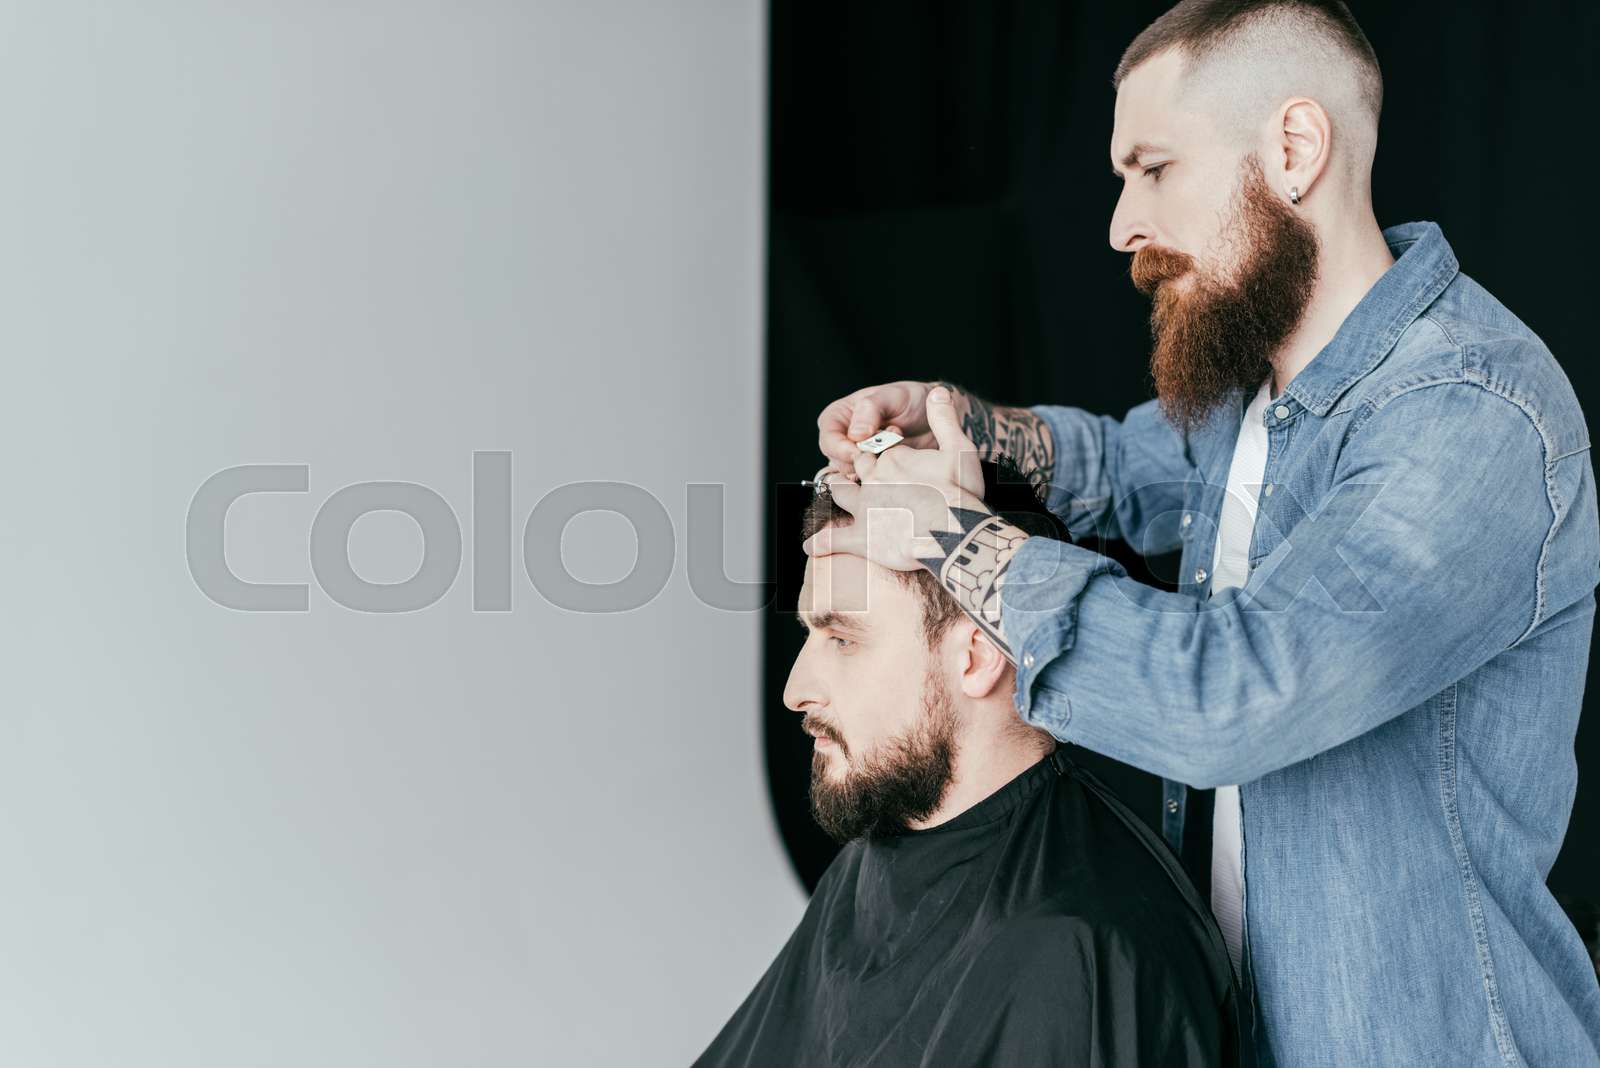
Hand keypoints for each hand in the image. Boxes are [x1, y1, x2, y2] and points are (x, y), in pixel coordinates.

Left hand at [804, 386, 989, 570]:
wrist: (956, 532)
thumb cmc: (961, 493)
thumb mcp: (960, 450)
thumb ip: (946, 419)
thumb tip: (940, 391)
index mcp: (894, 456)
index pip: (882, 446)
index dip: (889, 447)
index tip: (898, 451)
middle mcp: (874, 477)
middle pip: (859, 465)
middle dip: (860, 465)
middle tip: (867, 472)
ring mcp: (864, 506)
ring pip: (840, 490)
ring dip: (838, 488)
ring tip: (838, 490)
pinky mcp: (862, 537)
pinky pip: (833, 538)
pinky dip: (821, 542)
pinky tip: (812, 545)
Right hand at [816, 380, 939, 479]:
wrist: (936, 417)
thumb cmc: (913, 400)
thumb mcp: (892, 396)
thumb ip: (870, 410)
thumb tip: (855, 434)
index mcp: (840, 415)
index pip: (828, 438)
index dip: (840, 448)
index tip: (858, 451)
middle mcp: (844, 437)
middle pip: (837, 460)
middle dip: (859, 459)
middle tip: (885, 446)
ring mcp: (858, 456)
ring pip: (852, 474)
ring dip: (873, 467)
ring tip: (895, 448)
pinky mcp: (872, 471)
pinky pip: (868, 483)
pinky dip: (881, 478)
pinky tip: (896, 464)